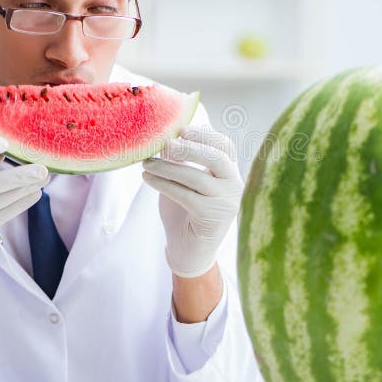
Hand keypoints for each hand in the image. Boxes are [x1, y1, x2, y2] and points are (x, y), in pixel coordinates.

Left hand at [141, 126, 242, 277]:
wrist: (188, 251)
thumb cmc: (184, 213)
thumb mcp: (183, 182)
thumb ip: (181, 161)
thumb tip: (166, 137)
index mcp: (229, 174)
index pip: (226, 147)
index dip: (206, 135)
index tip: (182, 130)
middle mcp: (234, 186)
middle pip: (217, 158)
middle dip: (190, 148)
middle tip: (165, 145)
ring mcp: (227, 203)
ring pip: (196, 177)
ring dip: (168, 167)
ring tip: (147, 163)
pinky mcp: (212, 218)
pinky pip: (185, 195)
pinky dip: (163, 184)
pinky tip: (147, 179)